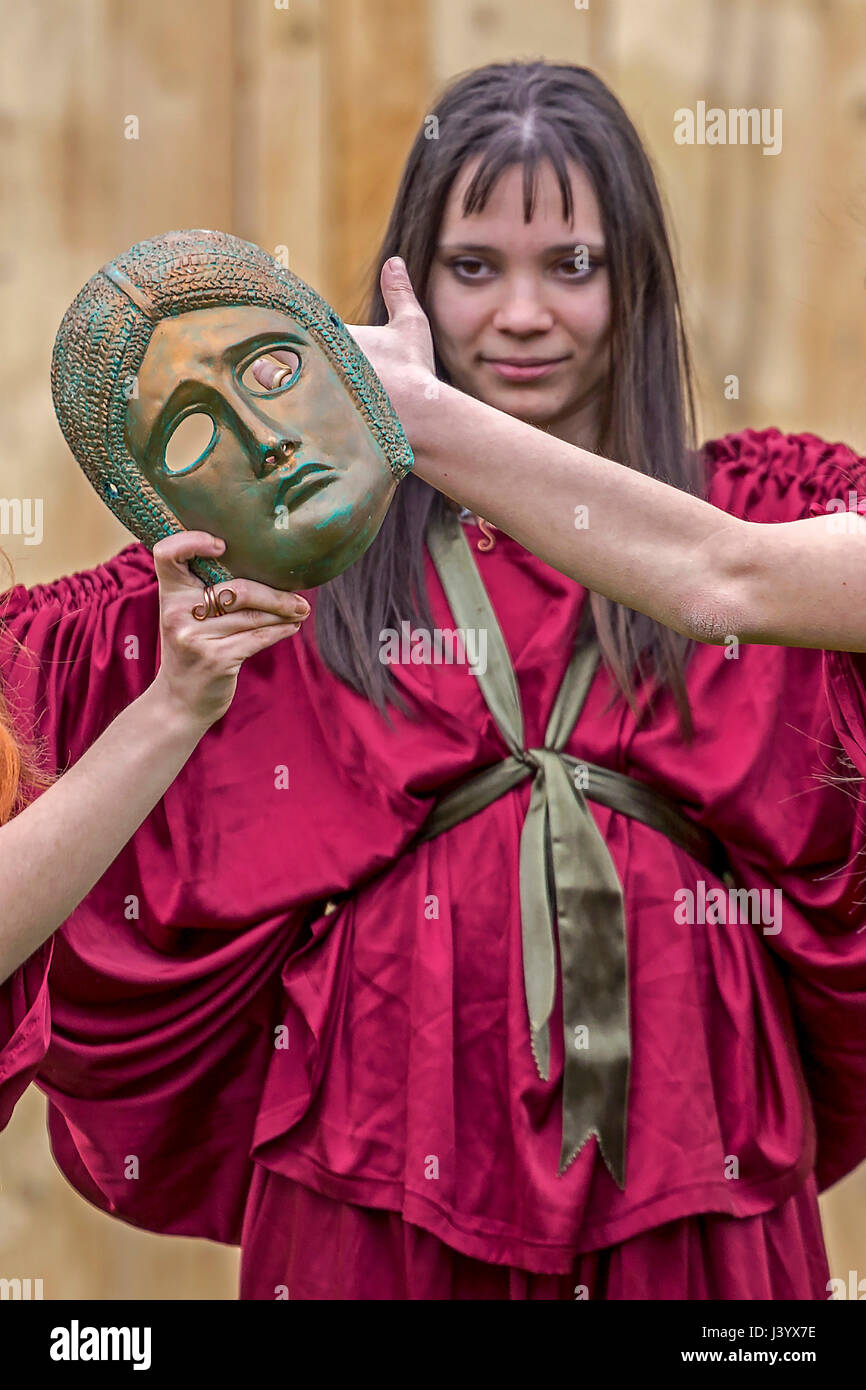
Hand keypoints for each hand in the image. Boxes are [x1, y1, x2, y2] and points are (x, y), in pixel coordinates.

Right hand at [148, 531, 310, 730]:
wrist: (178, 702)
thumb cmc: (190, 650)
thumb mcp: (184, 616)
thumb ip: (203, 589)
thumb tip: (260, 564)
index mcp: (169, 594)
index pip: (168, 553)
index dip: (192, 541)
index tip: (223, 546)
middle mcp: (178, 613)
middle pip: (237, 589)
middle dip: (275, 594)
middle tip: (299, 597)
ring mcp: (196, 637)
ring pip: (253, 615)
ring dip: (284, 612)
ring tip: (301, 610)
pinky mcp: (216, 659)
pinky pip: (258, 637)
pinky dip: (280, 630)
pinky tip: (292, 626)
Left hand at [249, 258, 436, 445]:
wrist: (421, 415)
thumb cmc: (414, 369)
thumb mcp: (410, 325)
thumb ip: (399, 292)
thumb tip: (393, 261)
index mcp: (332, 334)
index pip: (295, 323)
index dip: (282, 323)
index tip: (272, 321)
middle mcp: (316, 360)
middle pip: (279, 352)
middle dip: (267, 351)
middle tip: (257, 356)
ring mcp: (311, 392)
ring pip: (274, 384)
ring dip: (266, 381)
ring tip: (261, 378)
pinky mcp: (312, 421)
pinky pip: (284, 415)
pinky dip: (278, 412)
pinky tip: (275, 413)